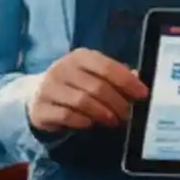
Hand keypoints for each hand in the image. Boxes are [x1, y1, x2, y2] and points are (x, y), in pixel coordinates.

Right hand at [28, 48, 148, 133]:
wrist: (36, 93)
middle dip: (117, 103)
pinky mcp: (40, 107)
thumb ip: (115, 76)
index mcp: (80, 57)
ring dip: (102, 114)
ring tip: (113, 121)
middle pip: (96, 87)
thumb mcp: (93, 74)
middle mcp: (63, 68)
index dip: (127, 82)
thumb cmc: (74, 83)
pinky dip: (83, 121)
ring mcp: (49, 87)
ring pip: (82, 102)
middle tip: (128, 114)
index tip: (143, 94)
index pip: (107, 67)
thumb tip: (138, 80)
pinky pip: (67, 116)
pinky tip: (91, 123)